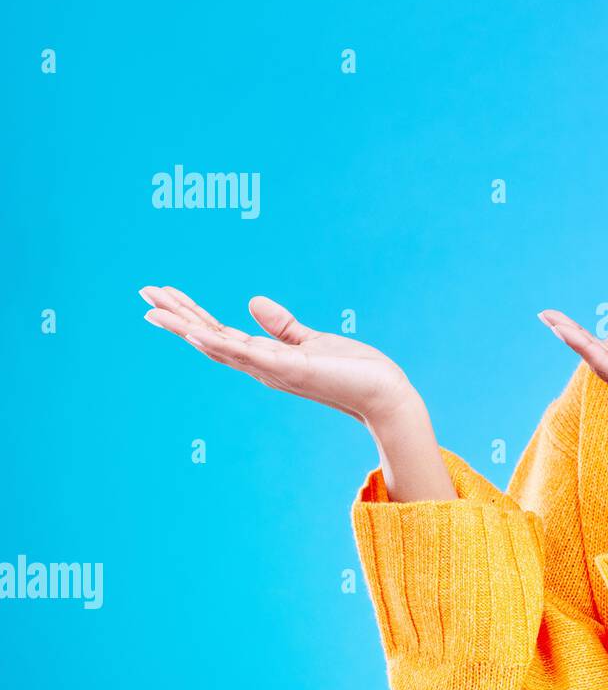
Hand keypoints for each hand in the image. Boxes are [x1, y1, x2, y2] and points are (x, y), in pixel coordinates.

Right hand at [139, 285, 414, 425]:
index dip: (190, 316)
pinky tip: (197, 331)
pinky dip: (220, 343)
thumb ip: (282, 325)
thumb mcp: (311, 341)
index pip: (219, 334)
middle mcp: (262, 367)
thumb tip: (252, 301)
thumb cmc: (352, 371)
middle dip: (176, 318)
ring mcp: (272, 369)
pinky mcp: (289, 369)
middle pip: (209, 339)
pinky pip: (247, 354)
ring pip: (219, 345)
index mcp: (266, 358)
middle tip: (144, 296)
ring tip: (154, 309)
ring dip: (186, 327)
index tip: (164, 296)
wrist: (382, 393)